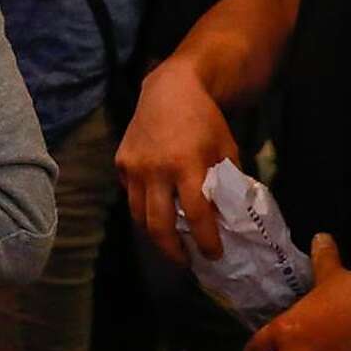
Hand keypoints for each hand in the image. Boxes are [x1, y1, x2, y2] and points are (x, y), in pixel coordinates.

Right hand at [115, 58, 239, 264]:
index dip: (206, 241)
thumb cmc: (205, 120)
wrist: (171, 89)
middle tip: (187, 262)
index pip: (196, 215)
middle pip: (159, 225)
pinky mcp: (121, 162)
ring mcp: (134, 167)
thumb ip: (226, 182)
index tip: (214, 255)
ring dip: (155, 235)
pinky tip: (157, 211)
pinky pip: (131, 195)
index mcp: (186, 165)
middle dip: (174, 251)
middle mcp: (156, 169)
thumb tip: (230, 217)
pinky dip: (143, 207)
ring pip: (138, 215)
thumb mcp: (225, 149)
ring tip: (171, 244)